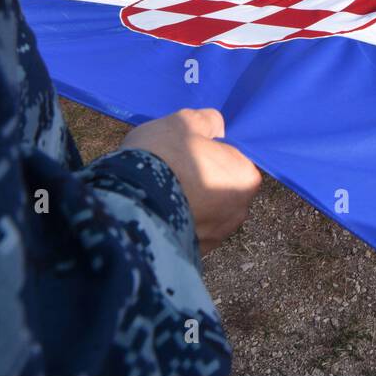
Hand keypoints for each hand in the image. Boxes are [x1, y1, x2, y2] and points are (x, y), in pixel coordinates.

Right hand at [121, 109, 260, 254]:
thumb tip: (217, 126)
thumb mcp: (185, 121)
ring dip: (189, 203)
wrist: (130, 205)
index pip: (233, 159)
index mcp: (245, 177)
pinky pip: (187, 231)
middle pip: (220, 187)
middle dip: (201, 180)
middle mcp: (238, 211)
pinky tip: (156, 211)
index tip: (186, 150)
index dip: (209, 152)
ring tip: (159, 192)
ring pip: (204, 212)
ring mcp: (216, 237)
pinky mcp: (192, 254)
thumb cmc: (164, 156)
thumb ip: (207, 121)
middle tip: (171, 170)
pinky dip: (176, 222)